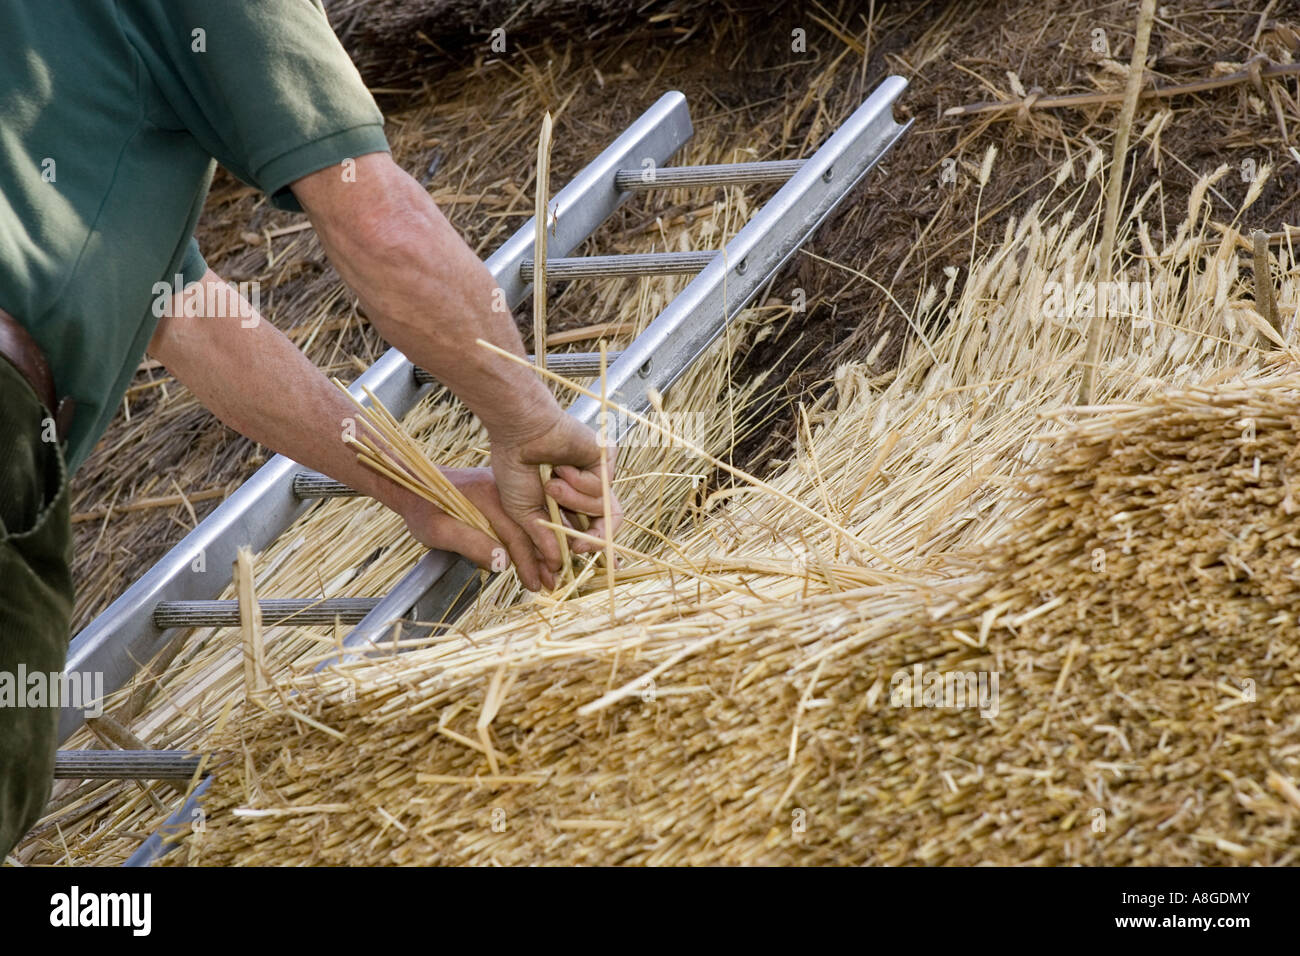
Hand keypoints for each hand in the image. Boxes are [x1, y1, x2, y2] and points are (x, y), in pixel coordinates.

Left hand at [400, 467, 550, 590]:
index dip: (528, 562)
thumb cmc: (422, 508)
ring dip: (541, 550)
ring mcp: (504, 491)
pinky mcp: (502, 496)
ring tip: (548, 574)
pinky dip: (531, 539)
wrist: (414, 483)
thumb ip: (470, 544)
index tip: (535, 583)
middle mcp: (503, 490)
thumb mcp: (437, 530)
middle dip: (544, 558)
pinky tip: (536, 556)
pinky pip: (521, 519)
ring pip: (529, 524)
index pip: (516, 534)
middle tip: (552, 583)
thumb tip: (504, 562)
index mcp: (489, 496)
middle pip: (530, 528)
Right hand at [490, 408, 622, 575]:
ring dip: (575, 502)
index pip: (585, 532)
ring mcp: (596, 475)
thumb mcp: (524, 513)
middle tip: (577, 545)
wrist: (520, 431)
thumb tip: (554, 566)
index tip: (571, 566)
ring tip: (551, 486)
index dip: (584, 551)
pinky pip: (603, 487)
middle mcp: (583, 491)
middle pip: (606, 525)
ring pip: (604, 508)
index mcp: (564, 504)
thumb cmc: (515, 467)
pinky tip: (561, 468)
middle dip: (593, 538)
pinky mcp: (605, 460)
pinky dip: (580, 483)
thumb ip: (542, 541)